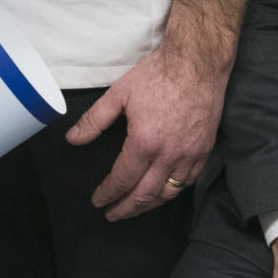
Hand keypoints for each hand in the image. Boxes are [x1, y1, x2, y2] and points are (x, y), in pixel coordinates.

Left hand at [68, 42, 225, 219]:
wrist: (197, 62)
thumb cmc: (158, 74)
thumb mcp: (119, 93)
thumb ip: (94, 120)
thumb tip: (73, 139)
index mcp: (144, 143)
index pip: (122, 179)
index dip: (108, 194)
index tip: (98, 201)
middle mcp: (168, 156)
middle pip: (144, 195)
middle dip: (125, 209)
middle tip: (111, 214)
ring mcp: (189, 156)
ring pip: (167, 194)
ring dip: (148, 206)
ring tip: (134, 208)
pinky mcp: (204, 151)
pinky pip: (187, 183)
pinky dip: (171, 193)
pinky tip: (162, 193)